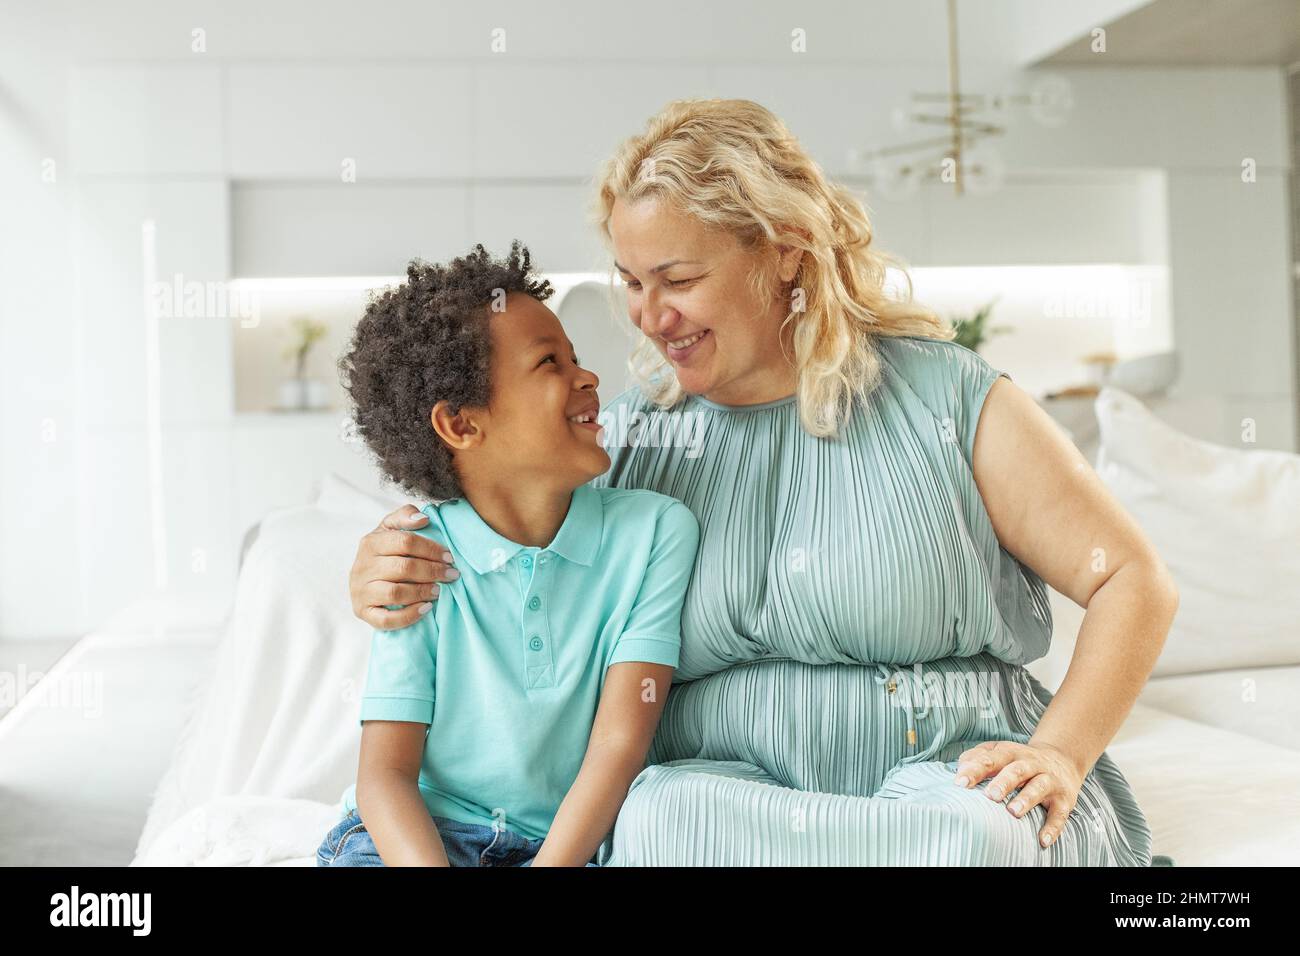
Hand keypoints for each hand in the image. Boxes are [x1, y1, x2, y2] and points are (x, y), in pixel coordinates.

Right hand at [348, 505, 458, 628]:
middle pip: (403, 568)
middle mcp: (362, 567)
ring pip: (395, 593)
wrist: (364, 579)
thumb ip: (405, 516)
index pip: (405, 542)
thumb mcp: (391, 528)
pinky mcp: (363, 612)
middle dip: (432, 571)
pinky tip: (426, 608)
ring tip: (439, 591)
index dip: (431, 549)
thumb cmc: (386, 552)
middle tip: (451, 575)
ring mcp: (361, 591)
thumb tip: (423, 518)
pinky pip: (386, 619)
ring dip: (422, 592)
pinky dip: (409, 615)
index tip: (449, 556)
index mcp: (371, 543)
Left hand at [952, 740, 1084, 848]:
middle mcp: (1031, 764)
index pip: (990, 759)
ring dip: (1027, 799)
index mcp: (1010, 752)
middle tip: (990, 795)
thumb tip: (960, 773)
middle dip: (1004, 782)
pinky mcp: (1064, 799)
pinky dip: (1052, 827)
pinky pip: (1059, 814)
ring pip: (1039, 786)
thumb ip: (977, 758)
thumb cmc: (1018, 761)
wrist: (1061, 760)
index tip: (960, 783)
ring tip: (1013, 812)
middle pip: (1017, 770)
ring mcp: (1049, 780)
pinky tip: (1042, 840)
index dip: (975, 770)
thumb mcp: (998, 753)